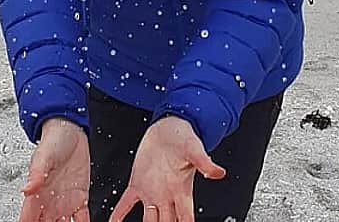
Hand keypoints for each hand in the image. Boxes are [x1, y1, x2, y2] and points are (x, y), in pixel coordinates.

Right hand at [19, 117, 90, 221]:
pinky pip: (82, 219)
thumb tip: (26, 190)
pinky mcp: (80, 198)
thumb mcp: (44, 156)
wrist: (71, 130)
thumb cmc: (53, 139)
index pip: (28, 220)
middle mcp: (50, 203)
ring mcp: (65, 203)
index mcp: (37, 195)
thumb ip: (36, 174)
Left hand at [108, 116, 225, 221]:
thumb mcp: (193, 148)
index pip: (185, 218)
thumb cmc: (183, 136)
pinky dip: (119, 215)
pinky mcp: (138, 183)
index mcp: (181, 190)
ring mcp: (151, 191)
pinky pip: (126, 203)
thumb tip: (219, 172)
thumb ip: (204, 162)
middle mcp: (166, 195)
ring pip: (148, 220)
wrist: (168, 126)